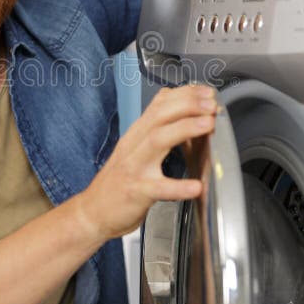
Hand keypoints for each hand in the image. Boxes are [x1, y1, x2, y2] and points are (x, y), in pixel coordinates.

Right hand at [75, 84, 217, 240]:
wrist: (92, 212)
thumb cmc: (116, 182)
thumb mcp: (132, 147)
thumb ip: (152, 125)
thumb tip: (172, 100)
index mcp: (137, 135)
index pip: (159, 105)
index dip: (184, 95)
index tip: (206, 91)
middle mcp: (134, 146)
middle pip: (159, 116)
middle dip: (187, 104)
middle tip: (211, 103)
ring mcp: (135, 168)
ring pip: (158, 140)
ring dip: (185, 129)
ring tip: (207, 124)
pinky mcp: (136, 192)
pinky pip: (159, 188)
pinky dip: (179, 187)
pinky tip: (196, 186)